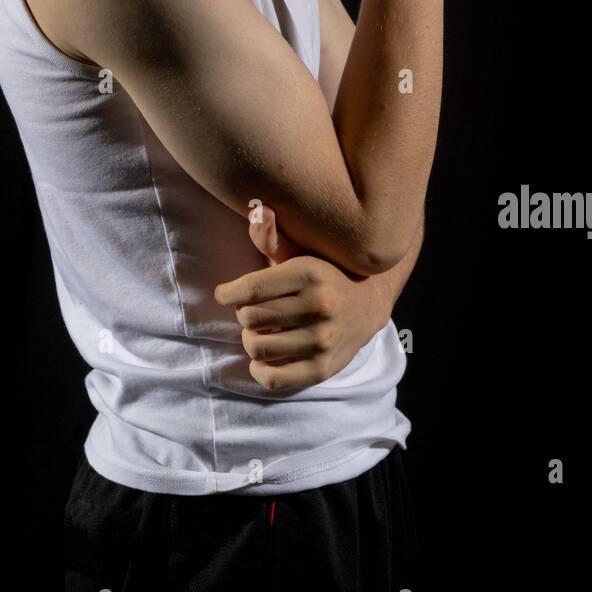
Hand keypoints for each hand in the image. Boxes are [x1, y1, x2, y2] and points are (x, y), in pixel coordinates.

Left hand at [213, 205, 386, 391]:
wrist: (367, 304)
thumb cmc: (321, 274)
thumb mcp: (300, 252)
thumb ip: (273, 237)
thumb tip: (258, 213)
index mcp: (310, 274)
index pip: (251, 289)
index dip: (228, 293)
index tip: (224, 293)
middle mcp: (320, 306)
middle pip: (250, 318)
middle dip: (243, 314)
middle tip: (251, 311)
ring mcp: (323, 340)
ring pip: (257, 346)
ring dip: (250, 339)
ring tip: (259, 331)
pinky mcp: (323, 369)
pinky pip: (274, 379)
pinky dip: (259, 370)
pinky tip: (263, 357)